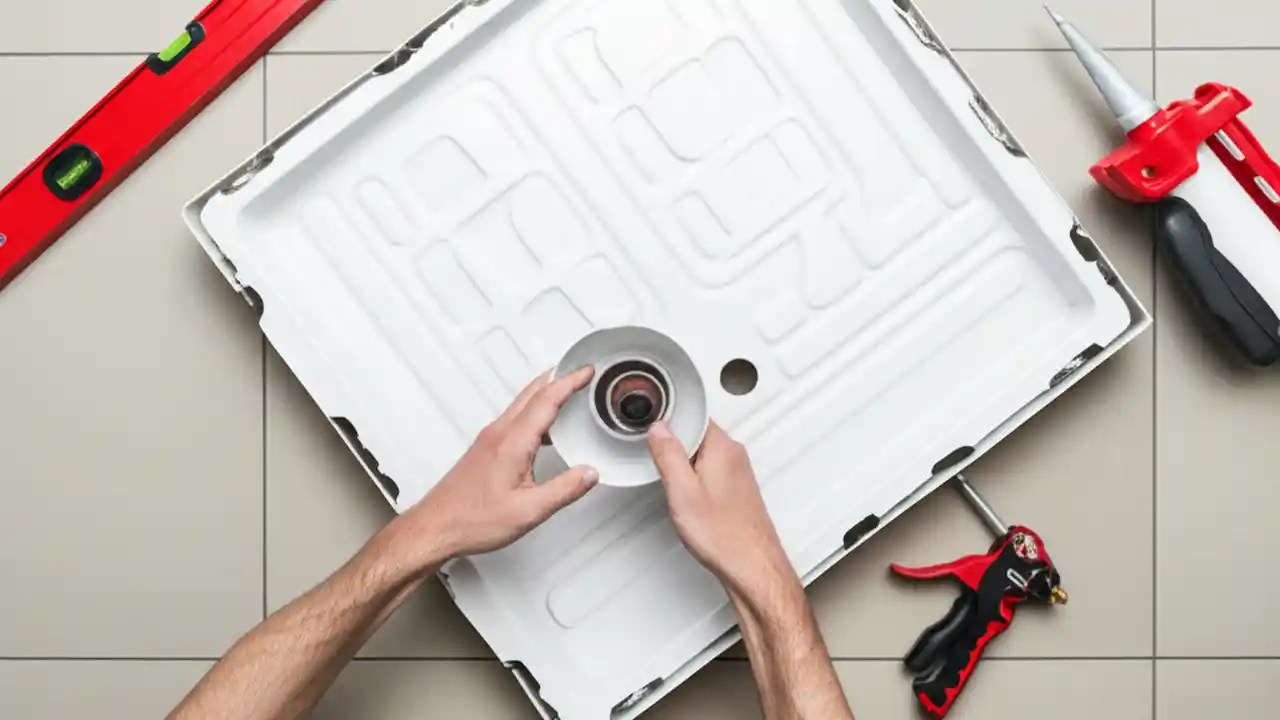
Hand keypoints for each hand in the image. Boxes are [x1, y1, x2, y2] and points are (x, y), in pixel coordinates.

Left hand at [384, 367, 599, 573]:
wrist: (436, 526)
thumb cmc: (473, 519)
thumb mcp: (529, 511)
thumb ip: (564, 490)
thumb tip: (590, 473)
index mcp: (512, 442)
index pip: (546, 400)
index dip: (570, 382)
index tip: (587, 371)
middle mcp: (499, 433)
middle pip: (532, 393)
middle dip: (558, 378)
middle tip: (581, 374)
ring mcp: (489, 439)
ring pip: (522, 404)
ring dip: (546, 393)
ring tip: (568, 395)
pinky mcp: (485, 448)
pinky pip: (514, 419)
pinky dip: (534, 412)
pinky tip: (544, 430)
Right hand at [647, 421, 795, 596]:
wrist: (752, 566)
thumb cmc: (724, 535)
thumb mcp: (682, 491)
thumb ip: (668, 455)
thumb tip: (659, 428)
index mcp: (722, 448)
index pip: (693, 416)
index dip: (669, 421)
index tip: (651, 430)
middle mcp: (734, 455)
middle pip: (697, 433)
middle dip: (674, 444)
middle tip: (657, 461)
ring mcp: (736, 472)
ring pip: (702, 453)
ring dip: (684, 463)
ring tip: (672, 483)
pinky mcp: (735, 489)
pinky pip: (709, 470)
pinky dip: (694, 477)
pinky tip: (687, 496)